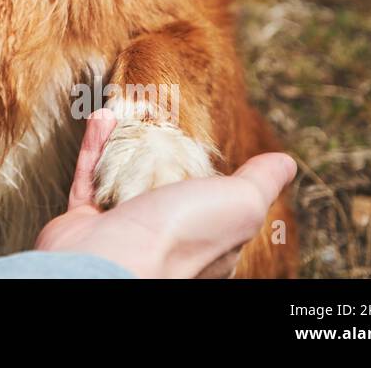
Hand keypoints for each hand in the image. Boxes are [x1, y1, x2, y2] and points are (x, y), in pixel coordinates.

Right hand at [34, 109, 295, 277]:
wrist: (110, 262)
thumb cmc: (181, 237)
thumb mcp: (240, 204)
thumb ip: (260, 182)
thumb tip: (286, 162)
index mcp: (206, 243)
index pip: (215, 209)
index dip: (214, 178)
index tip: (207, 145)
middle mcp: (164, 240)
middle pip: (164, 190)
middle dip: (161, 153)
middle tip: (161, 117)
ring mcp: (122, 231)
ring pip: (123, 178)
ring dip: (125, 140)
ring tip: (130, 108)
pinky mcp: (84, 221)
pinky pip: (90, 176)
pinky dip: (95, 145)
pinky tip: (103, 116)